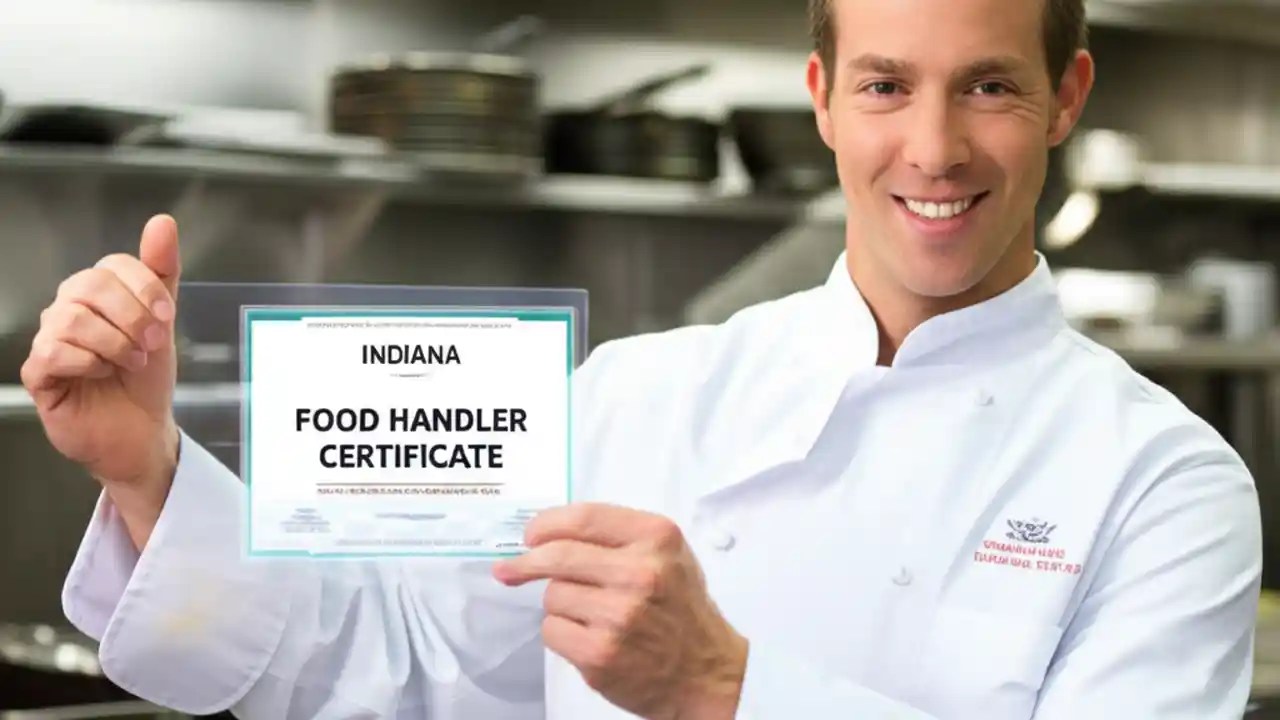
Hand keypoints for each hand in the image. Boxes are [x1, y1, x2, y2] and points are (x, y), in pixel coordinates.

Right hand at [21, 214, 182, 544]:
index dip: (144, 287)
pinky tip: (101, 374)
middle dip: (133, 316)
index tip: (167, 316)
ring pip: (72, 318)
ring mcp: (50, 339)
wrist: (141, 430)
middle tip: (153, 345)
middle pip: (91, 285)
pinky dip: (87, 362)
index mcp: (98, 292)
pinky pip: (53, 351)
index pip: (113, 264)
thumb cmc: (145, 377)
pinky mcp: (39, 372)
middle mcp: (68, 308)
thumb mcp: (162, 321)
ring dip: (114, 342)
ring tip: (131, 363)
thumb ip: (161, 272)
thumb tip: (162, 222)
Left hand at [493, 503, 747, 719]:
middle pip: (556, 555)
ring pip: (552, 595)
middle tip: (510, 569)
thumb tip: (547, 534)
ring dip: (560, 604)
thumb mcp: (667, 555)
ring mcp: (618, 616)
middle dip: (526, 562)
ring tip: (593, 615)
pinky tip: (589, 638)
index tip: (530, 535)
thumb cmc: (681, 611)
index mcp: (657, 538)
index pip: (583, 518)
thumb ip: (617, 536)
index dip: (546, 524)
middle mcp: (639, 573)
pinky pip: (552, 630)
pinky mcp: (600, 654)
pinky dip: (562, 633)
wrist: (705, 673)